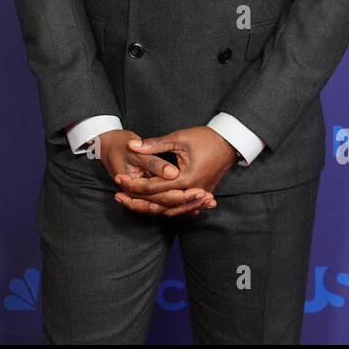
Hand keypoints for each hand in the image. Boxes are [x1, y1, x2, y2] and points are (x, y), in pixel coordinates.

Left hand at [114, 126, 239, 216]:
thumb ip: (154, 145)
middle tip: (118, 196)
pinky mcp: (200, 195)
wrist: (231, 143)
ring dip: (149, 207)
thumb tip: (132, 145)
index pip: (152, 187)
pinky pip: (179, 207)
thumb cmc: (206, 138)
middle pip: (159, 204)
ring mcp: (197, 196)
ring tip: (130, 202)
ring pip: (169, 209)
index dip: (133, 184)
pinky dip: (164, 207)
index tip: (118, 178)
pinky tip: (152, 206)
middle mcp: (191, 192)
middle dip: (137, 201)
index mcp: (184, 179)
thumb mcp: (178, 138)